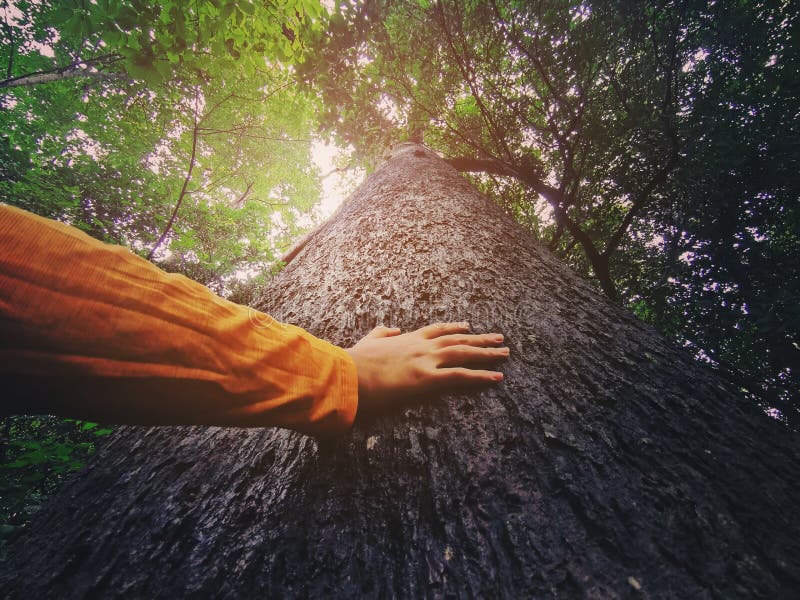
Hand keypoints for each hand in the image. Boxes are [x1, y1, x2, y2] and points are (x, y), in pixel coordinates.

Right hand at [344, 322, 508, 414]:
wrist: (347, 374)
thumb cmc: (353, 363)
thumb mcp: (367, 342)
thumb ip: (381, 333)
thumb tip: (391, 328)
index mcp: (407, 339)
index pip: (437, 330)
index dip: (454, 328)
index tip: (468, 327)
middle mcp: (421, 346)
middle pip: (458, 340)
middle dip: (479, 340)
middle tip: (499, 338)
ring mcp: (426, 361)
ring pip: (464, 354)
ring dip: (487, 354)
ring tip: (505, 353)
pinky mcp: (427, 378)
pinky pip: (461, 376)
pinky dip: (481, 376)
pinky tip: (497, 377)